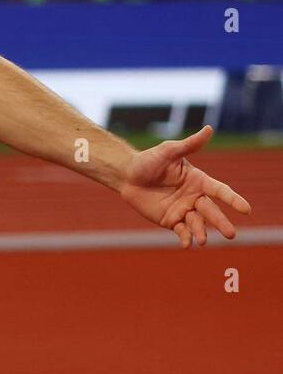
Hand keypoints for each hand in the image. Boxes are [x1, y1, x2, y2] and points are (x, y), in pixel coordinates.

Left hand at [118, 126, 250, 247]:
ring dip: (202, 232)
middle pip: (211, 211)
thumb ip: (189, 144)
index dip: (233, 200)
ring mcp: (183, 210)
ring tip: (204, 240)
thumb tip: (209, 129)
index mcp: (199, 180)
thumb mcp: (168, 151)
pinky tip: (187, 244)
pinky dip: (185, 238)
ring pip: (197, 223)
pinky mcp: (171, 220)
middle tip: (231, 234)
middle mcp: (195, 197)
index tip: (246, 209)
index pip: (220, 191)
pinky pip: (181, 230)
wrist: (127, 175)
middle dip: (221, 222)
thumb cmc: (149, 160)